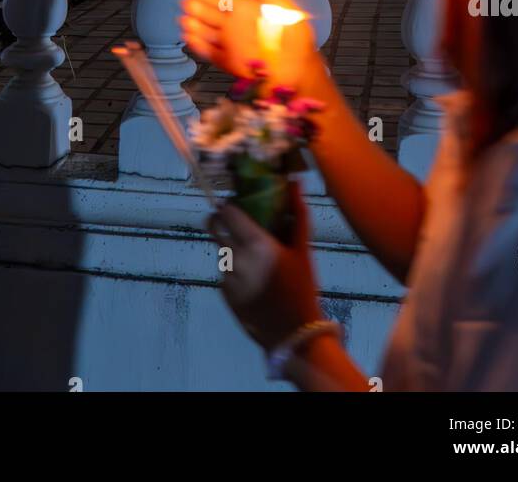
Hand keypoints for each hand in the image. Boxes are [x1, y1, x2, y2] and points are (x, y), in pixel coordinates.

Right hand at [180, 0, 319, 88]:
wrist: (300, 67)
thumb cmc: (294, 35)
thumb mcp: (279, 3)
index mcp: (245, 9)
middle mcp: (234, 25)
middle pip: (209, 14)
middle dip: (195, 8)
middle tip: (185, 2)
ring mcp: (230, 43)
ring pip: (206, 33)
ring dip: (194, 26)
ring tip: (183, 19)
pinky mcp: (228, 61)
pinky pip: (209, 52)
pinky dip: (198, 45)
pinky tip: (190, 37)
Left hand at [210, 180, 320, 352]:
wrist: (294, 335)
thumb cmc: (303, 289)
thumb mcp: (304, 250)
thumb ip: (298, 213)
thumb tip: (295, 181)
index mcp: (256, 244)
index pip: (227, 211)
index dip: (230, 204)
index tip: (239, 203)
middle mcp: (236, 259)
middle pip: (214, 226)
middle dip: (221, 220)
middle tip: (237, 222)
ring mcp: (227, 278)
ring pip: (220, 249)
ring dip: (230, 246)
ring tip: (254, 257)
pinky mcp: (224, 294)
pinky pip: (224, 271)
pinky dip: (234, 268)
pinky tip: (254, 277)